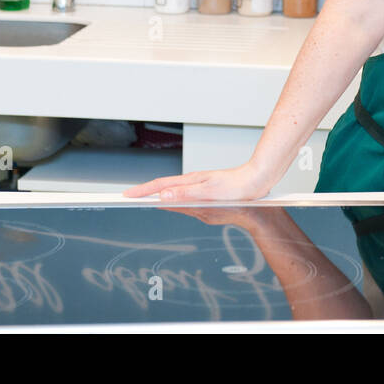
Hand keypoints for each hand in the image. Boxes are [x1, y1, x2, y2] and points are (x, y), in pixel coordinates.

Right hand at [122, 162, 275, 202]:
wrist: (257, 181)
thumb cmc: (237, 186)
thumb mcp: (209, 192)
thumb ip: (185, 195)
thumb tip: (163, 196)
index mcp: (190, 182)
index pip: (160, 186)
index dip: (142, 191)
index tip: (127, 195)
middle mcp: (192, 183)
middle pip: (162, 187)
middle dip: (144, 192)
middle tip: (128, 197)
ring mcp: (198, 187)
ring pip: (172, 191)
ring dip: (156, 194)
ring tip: (142, 199)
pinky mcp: (206, 192)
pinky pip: (183, 196)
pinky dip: (172, 198)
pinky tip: (171, 201)